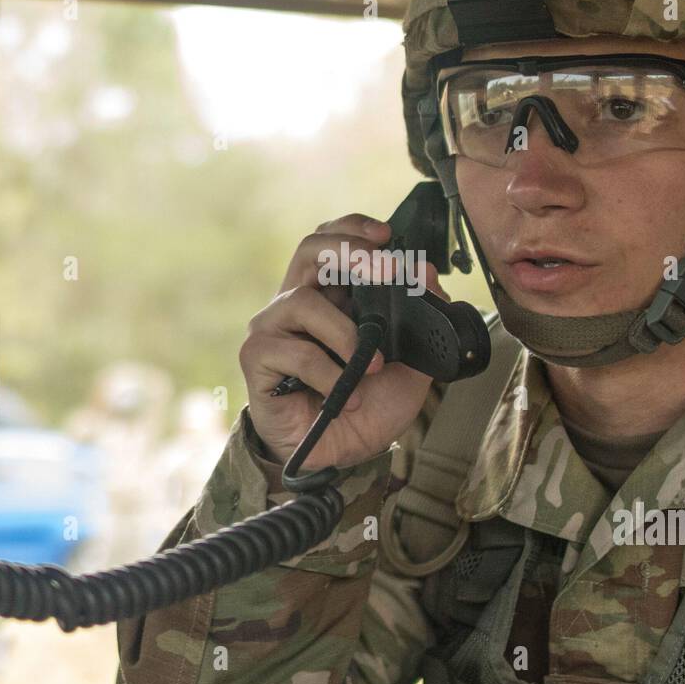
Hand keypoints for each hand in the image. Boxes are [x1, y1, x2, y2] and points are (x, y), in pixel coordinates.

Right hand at [239, 213, 443, 470]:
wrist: (339, 455)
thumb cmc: (366, 403)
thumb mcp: (409, 362)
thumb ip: (420, 320)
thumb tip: (428, 273)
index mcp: (329, 295)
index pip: (331, 241)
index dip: (354, 228)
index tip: (387, 235)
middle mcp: (296, 302)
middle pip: (309, 250)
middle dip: (350, 253)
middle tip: (385, 273)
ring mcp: (273, 328)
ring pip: (303, 302)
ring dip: (346, 334)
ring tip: (371, 367)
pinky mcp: (257, 359)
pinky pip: (294, 351)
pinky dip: (329, 374)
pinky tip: (347, 396)